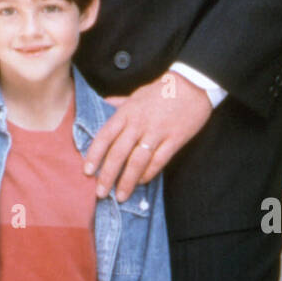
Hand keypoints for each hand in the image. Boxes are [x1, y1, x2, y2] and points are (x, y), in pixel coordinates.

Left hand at [83, 72, 211, 202]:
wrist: (194, 84)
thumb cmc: (163, 89)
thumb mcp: (137, 93)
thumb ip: (120, 102)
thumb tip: (104, 103)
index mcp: (127, 112)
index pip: (105, 136)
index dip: (94, 155)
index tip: (87, 171)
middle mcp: (139, 123)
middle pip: (118, 153)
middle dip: (107, 175)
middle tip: (100, 192)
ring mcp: (157, 132)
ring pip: (137, 161)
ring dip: (127, 181)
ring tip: (120, 196)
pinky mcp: (175, 139)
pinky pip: (158, 161)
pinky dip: (148, 174)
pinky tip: (141, 182)